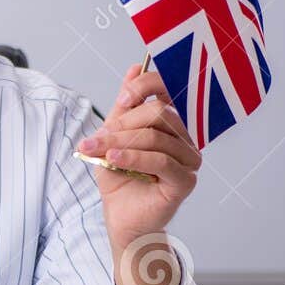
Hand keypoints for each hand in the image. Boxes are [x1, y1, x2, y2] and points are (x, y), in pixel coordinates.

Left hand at [77, 65, 201, 284]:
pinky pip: (160, 161)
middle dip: (122, 125)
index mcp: (169, 124)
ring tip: (97, 151)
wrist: (120, 217)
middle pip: (157, 114)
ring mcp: (188, 159)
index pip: (167, 90)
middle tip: (96, 138)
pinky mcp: (185, 180)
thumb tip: (133, 67)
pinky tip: (114, 161)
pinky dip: (133, 158)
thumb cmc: (119, 178)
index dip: (145, 86)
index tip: (121, 98)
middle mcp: (184, 138)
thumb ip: (124, 106)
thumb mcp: (113, 137)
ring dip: (120, 143)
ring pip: (155, 137)